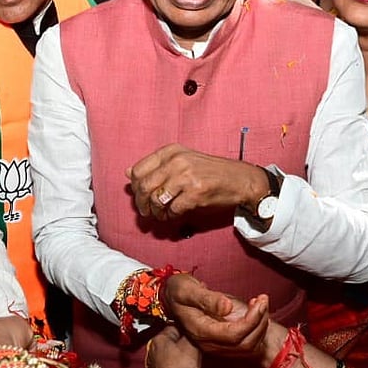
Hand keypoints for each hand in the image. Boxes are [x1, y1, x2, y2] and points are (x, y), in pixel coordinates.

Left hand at [127, 144, 267, 219]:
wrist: (239, 179)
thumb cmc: (210, 171)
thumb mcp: (181, 160)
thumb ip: (155, 166)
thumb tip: (128, 173)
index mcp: (170, 151)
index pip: (138, 170)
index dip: (135, 188)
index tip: (140, 197)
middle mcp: (177, 161)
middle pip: (144, 187)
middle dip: (142, 204)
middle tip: (146, 212)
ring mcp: (187, 176)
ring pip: (156, 199)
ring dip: (155, 212)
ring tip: (160, 215)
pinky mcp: (196, 193)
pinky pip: (173, 209)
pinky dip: (169, 217)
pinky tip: (173, 216)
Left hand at [147, 326, 202, 367]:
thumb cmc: (182, 366)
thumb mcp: (190, 343)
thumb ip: (189, 332)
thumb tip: (189, 326)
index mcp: (157, 339)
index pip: (173, 326)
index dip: (186, 329)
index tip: (195, 333)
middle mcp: (152, 351)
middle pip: (170, 341)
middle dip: (182, 342)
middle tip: (195, 346)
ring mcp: (153, 365)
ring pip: (169, 354)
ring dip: (179, 355)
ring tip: (191, 359)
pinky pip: (169, 366)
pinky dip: (176, 366)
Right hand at [161, 273, 269, 355]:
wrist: (172, 296)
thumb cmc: (179, 290)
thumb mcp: (188, 290)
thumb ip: (207, 299)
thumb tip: (227, 307)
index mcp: (200, 331)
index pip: (233, 335)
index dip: (251, 321)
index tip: (258, 301)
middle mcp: (209, 343)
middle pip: (244, 344)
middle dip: (259, 322)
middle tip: (263, 299)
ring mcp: (216, 344)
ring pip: (248, 345)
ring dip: (261, 325)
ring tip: (261, 303)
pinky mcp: (223, 341)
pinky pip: (246, 342)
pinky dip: (256, 327)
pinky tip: (255, 310)